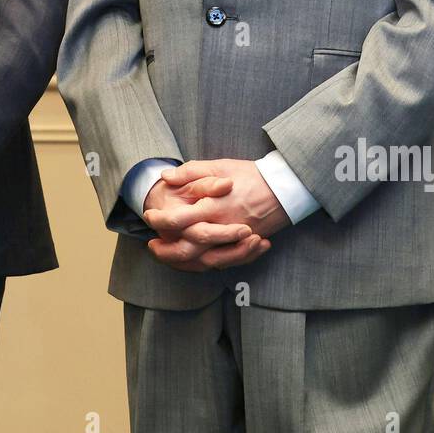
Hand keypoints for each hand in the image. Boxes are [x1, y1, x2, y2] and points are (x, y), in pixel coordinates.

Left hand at [143, 159, 289, 271]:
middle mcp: (222, 228)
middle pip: (188, 250)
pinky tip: (192, 261)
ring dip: (182, 263)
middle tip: (152, 244)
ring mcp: (234, 241)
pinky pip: (222, 263)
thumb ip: (191, 172)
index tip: (149, 216)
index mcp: (213, 206)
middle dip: (166, 251)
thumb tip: (165, 177)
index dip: (160, 221)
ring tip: (167, 256)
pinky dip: (204, 266)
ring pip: (204, 262)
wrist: (284, 188)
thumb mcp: (220, 166)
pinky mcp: (244, 247)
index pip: (179, 220)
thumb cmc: (250, 175)